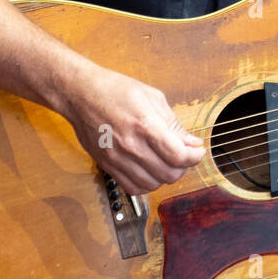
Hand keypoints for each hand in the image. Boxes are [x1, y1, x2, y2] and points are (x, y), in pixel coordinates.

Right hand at [62, 66, 204, 194]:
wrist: (80, 94)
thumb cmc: (115, 90)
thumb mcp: (153, 98)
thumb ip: (174, 124)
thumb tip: (191, 143)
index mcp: (146, 125)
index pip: (178, 156)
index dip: (195, 157)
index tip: (197, 151)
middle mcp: (131, 146)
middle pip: (169, 174)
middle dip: (183, 166)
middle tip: (182, 155)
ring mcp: (117, 159)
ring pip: (152, 185)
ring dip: (164, 176)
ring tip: (165, 161)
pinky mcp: (107, 166)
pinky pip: (133, 188)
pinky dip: (146, 183)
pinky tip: (149, 170)